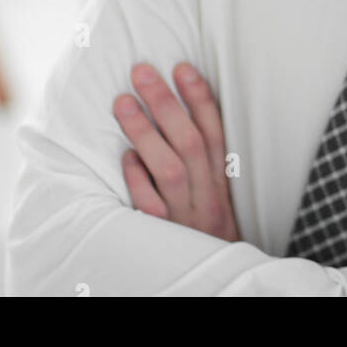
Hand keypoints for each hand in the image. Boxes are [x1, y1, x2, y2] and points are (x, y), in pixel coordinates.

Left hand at [114, 61, 240, 241]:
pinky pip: (151, 204)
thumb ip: (202, 161)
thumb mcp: (214, 195)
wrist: (216, 279)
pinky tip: (126, 156)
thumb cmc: (207, 230)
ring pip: (170, 168)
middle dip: (166, 103)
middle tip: (142, 72)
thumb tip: (174, 112)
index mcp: (222, 182)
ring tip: (123, 101)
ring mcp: (186, 217)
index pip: (215, 132)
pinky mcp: (164, 236)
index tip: (181, 67)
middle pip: (190, 143)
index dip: (200, 98)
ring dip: (145, 132)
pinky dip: (139, 178)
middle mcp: (208, 197)